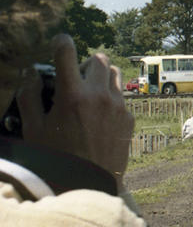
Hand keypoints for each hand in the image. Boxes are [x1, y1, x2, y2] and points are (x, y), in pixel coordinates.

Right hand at [17, 33, 133, 189]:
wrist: (88, 185)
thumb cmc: (55, 158)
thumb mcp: (33, 128)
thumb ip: (29, 96)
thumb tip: (31, 73)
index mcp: (72, 95)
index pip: (67, 52)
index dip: (62, 42)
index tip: (60, 41)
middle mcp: (99, 96)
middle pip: (98, 58)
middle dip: (85, 62)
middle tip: (75, 77)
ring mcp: (118, 106)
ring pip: (114, 74)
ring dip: (101, 76)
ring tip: (88, 92)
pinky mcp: (129, 118)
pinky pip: (121, 97)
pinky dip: (109, 98)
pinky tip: (97, 115)